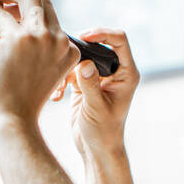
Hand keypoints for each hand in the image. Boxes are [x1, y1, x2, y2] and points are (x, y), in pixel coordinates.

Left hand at [0, 0, 79, 132]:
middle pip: (43, 0)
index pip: (54, 20)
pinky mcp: (16, 38)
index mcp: (67, 53)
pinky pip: (2, 14)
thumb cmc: (22, 103)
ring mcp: (38, 38)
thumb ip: (43, 53)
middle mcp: (57, 42)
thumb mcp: (46, 75)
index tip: (22, 12)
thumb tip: (23, 26)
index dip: (36, 13)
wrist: (12, 120)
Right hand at [49, 29, 140, 159]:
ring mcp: (98, 76)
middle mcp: (114, 71)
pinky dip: (61, 79)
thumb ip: (90, 85)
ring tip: (59, 86)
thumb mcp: (96, 109)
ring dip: (67, 68)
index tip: (84, 37)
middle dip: (78, 51)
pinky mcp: (84, 83)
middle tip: (64, 59)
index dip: (102, 33)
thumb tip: (84, 64)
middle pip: (97, 44)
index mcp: (126, 74)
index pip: (119, 40)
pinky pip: (71, 70)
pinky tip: (57, 95)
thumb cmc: (103, 133)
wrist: (95, 149)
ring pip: (81, 57)